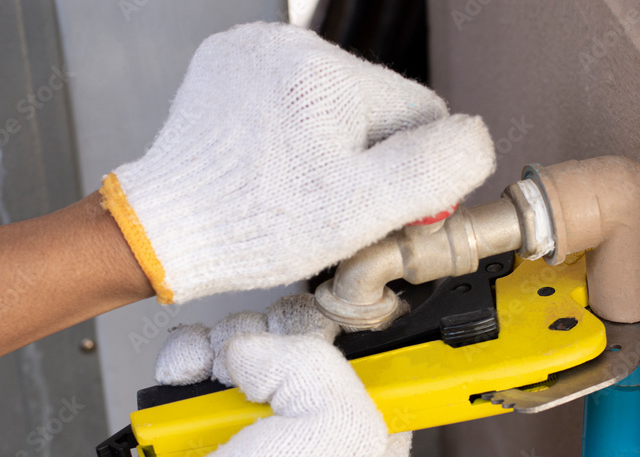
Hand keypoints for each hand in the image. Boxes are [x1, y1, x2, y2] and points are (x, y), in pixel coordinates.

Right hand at [92, 295, 411, 456]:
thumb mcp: (342, 428)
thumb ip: (321, 361)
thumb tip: (259, 346)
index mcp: (367, 420)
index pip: (370, 344)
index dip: (345, 328)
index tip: (324, 332)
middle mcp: (315, 408)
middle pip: (301, 325)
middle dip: (276, 337)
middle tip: (265, 376)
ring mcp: (260, 403)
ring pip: (247, 330)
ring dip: (224, 349)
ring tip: (219, 388)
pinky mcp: (208, 401)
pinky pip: (199, 346)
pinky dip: (188, 358)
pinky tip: (189, 384)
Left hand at [102, 22, 495, 303]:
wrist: (167, 226)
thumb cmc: (254, 224)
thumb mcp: (363, 210)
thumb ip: (435, 170)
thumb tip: (472, 139)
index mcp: (331, 77)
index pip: (421, 113)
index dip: (411, 169)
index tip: (376, 204)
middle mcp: (292, 47)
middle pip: (378, 104)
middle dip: (367, 154)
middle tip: (330, 201)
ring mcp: (256, 50)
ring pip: (336, 99)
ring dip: (331, 140)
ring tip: (294, 183)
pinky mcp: (231, 63)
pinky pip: (293, 92)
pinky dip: (293, 127)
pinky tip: (273, 160)